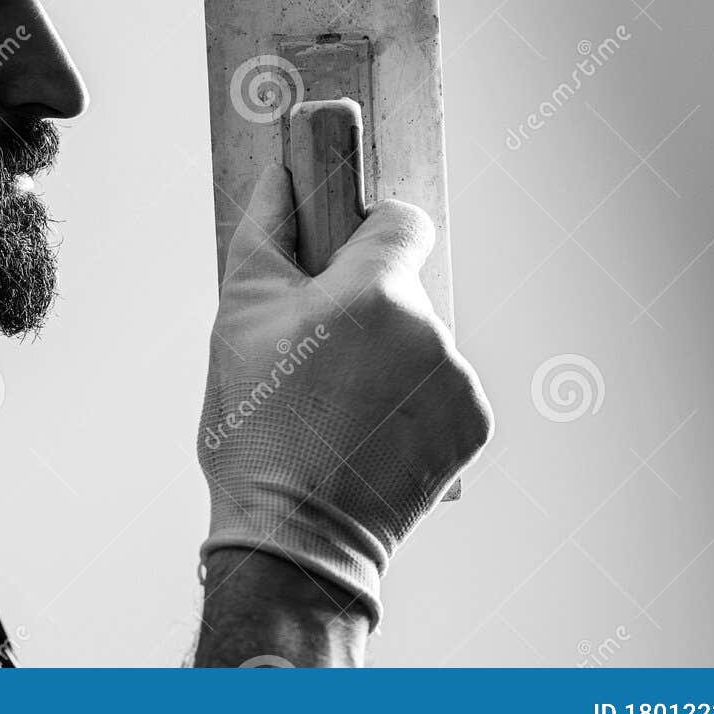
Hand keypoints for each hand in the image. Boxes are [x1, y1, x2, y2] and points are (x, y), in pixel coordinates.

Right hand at [197, 164, 492, 627]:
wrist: (296, 538)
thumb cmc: (256, 429)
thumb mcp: (238, 319)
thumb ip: (265, 232)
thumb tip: (281, 176)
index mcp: (373, 290)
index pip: (402, 220)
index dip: (371, 233)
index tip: (342, 261)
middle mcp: (429, 327)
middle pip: (404, 291)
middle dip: (366, 314)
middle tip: (317, 362)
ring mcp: (459, 379)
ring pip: (422, 344)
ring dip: (390, 363)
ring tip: (338, 412)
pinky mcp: (475, 426)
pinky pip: (445, 392)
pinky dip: (414, 406)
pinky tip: (370, 437)